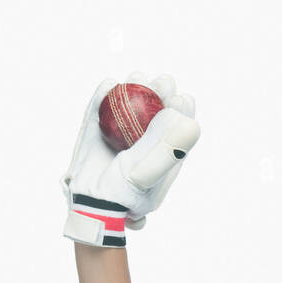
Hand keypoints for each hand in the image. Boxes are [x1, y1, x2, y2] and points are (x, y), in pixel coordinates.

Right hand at [61, 72, 199, 246]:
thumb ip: (166, 148)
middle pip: (157, 106)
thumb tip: (191, 122)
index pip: (178, 124)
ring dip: (136, 84)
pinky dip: (105, 92)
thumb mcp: (146, 172)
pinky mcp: (99, 126)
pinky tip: (110, 84)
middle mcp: (146, 138)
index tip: (180, 99)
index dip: (182, 108)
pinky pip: (102, 103)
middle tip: (162, 83)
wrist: (90, 204)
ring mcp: (122, 130)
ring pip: (131, 99)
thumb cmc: (123, 194)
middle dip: (162, 89)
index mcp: (164, 151)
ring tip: (137, 79)